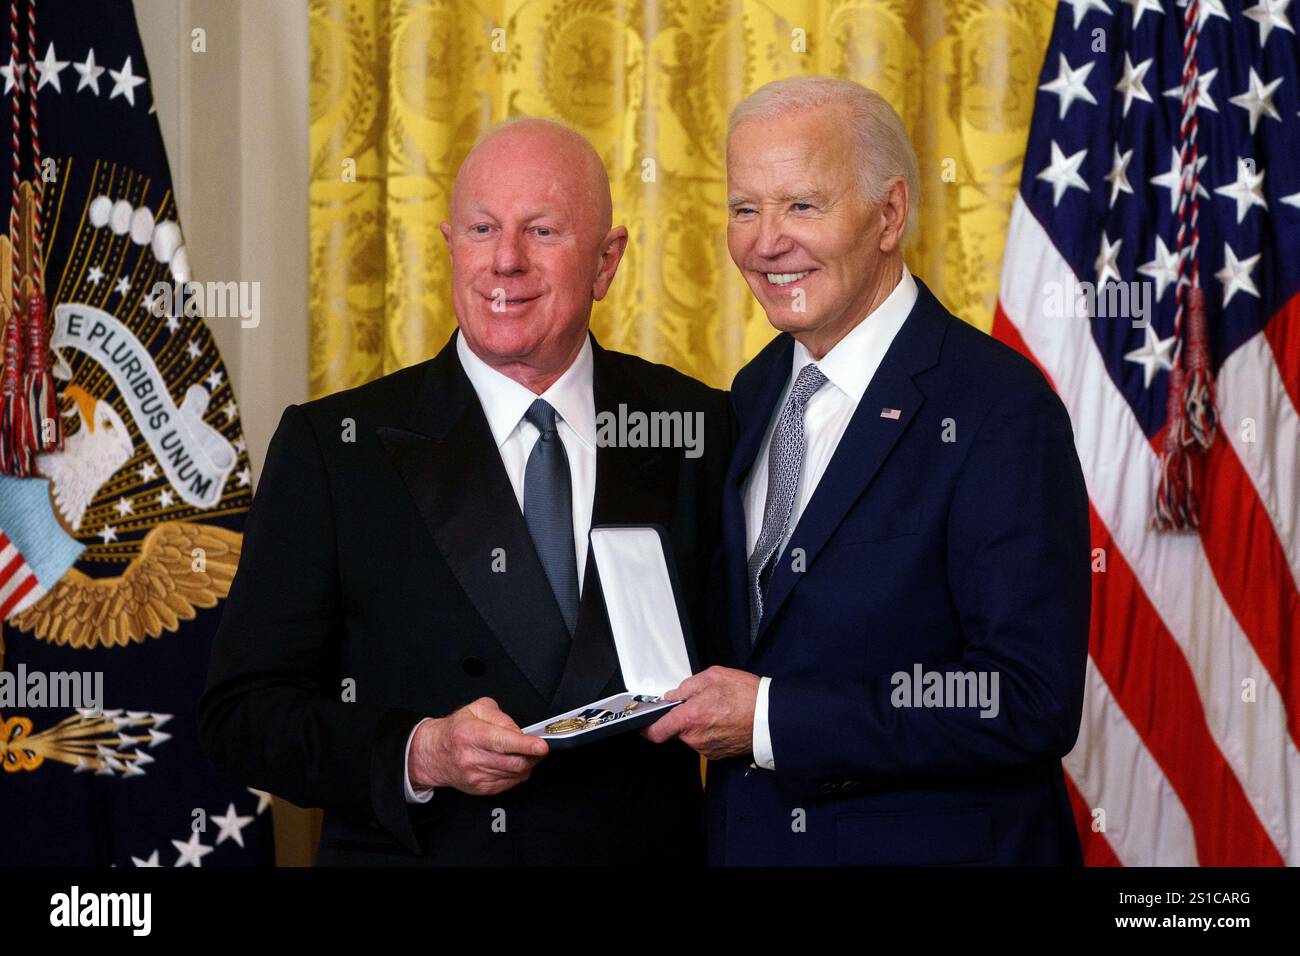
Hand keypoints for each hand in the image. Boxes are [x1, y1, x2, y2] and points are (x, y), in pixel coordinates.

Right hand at [408, 697, 547, 794]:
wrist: (433, 754)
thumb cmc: (456, 730)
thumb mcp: (477, 709)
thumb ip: (502, 717)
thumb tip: (520, 732)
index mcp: (471, 734)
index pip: (502, 742)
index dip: (525, 745)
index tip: (542, 746)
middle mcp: (472, 757)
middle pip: (513, 762)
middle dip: (533, 755)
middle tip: (539, 747)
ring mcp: (476, 776)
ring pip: (515, 774)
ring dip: (526, 764)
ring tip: (523, 752)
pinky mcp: (481, 789)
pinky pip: (509, 783)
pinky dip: (517, 773)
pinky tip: (511, 763)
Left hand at [641, 666, 759, 759]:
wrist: (771, 717)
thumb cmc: (746, 696)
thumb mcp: (712, 677)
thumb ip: (687, 686)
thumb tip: (674, 695)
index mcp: (690, 718)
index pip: (656, 731)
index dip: (646, 727)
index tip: (644, 722)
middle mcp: (695, 738)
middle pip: (676, 730)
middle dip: (682, 716)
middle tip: (699, 702)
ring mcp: (707, 748)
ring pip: (691, 735)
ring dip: (697, 723)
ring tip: (717, 709)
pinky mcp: (718, 754)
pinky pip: (704, 741)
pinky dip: (709, 731)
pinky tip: (724, 719)